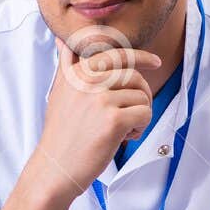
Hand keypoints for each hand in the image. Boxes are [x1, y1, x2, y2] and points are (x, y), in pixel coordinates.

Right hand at [27, 38, 159, 201]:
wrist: (54, 168)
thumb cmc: (60, 135)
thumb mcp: (58, 93)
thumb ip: (66, 65)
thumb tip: (64, 41)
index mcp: (76, 73)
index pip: (116, 54)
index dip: (141, 56)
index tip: (155, 61)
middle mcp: (87, 82)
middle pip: (134, 76)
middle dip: (141, 95)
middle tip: (132, 114)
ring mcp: (100, 100)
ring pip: (141, 96)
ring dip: (140, 115)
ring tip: (124, 130)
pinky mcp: (112, 120)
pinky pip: (145, 113)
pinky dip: (141, 128)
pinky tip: (125, 138)